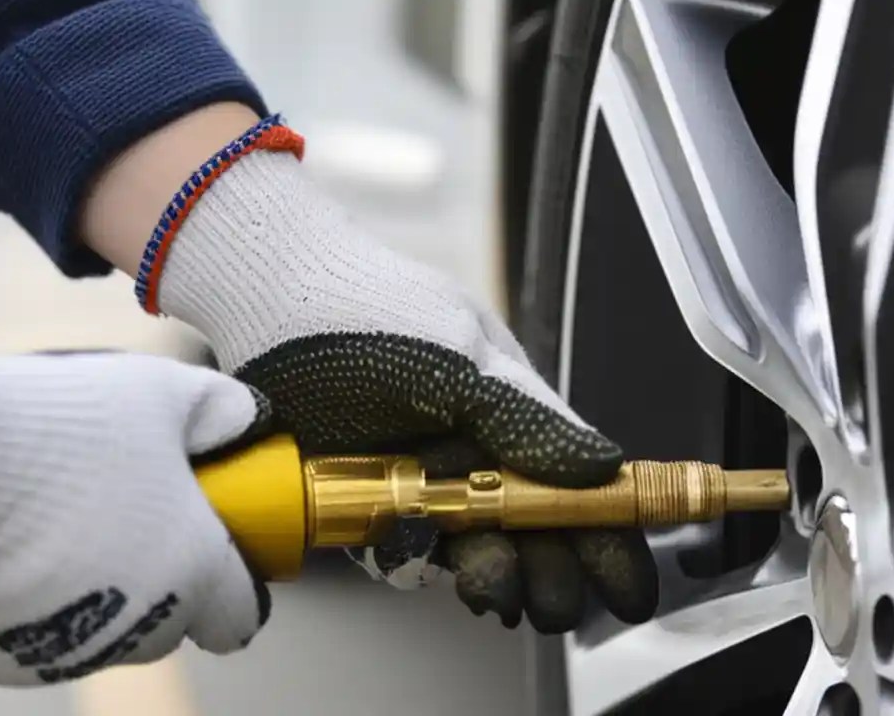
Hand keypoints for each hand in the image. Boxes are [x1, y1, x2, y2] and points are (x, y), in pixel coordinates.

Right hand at [0, 350, 270, 684]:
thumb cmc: (61, 424)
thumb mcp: (159, 391)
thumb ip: (221, 410)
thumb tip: (247, 421)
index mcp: (191, 571)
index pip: (237, 617)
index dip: (230, 585)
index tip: (210, 552)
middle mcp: (137, 627)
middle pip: (167, 626)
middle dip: (159, 584)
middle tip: (124, 519)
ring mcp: (65, 653)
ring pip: (99, 637)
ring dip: (95, 597)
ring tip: (56, 524)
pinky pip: (27, 640)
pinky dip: (27, 608)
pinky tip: (5, 550)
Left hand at [157, 150, 658, 632]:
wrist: (266, 291)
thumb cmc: (367, 306)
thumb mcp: (458, 359)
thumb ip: (526, 419)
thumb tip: (604, 466)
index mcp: (510, 412)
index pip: (575, 486)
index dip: (606, 537)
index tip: (628, 588)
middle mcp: (468, 449)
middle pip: (527, 528)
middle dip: (550, 571)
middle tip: (557, 602)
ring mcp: (414, 477)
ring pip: (467, 546)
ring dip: (492, 574)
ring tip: (498, 590)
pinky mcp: (360, 500)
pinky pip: (398, 548)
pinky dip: (415, 561)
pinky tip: (422, 560)